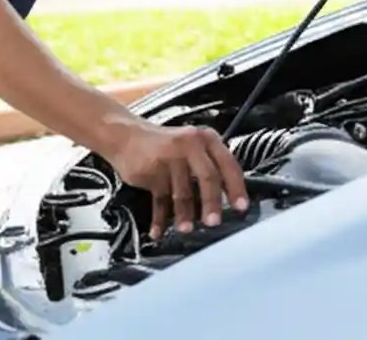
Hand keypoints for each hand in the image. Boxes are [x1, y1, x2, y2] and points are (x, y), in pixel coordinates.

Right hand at [103, 121, 249, 239]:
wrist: (125, 136)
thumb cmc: (164, 146)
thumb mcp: (191, 147)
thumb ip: (210, 166)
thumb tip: (229, 197)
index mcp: (206, 139)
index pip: (228, 164)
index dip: (236, 188)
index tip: (241, 207)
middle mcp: (190, 144)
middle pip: (207, 177)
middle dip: (211, 203)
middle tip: (214, 222)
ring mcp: (169, 156)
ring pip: (182, 192)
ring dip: (184, 215)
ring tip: (186, 229)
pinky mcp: (151, 170)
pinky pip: (159, 200)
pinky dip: (159, 218)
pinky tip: (159, 231)